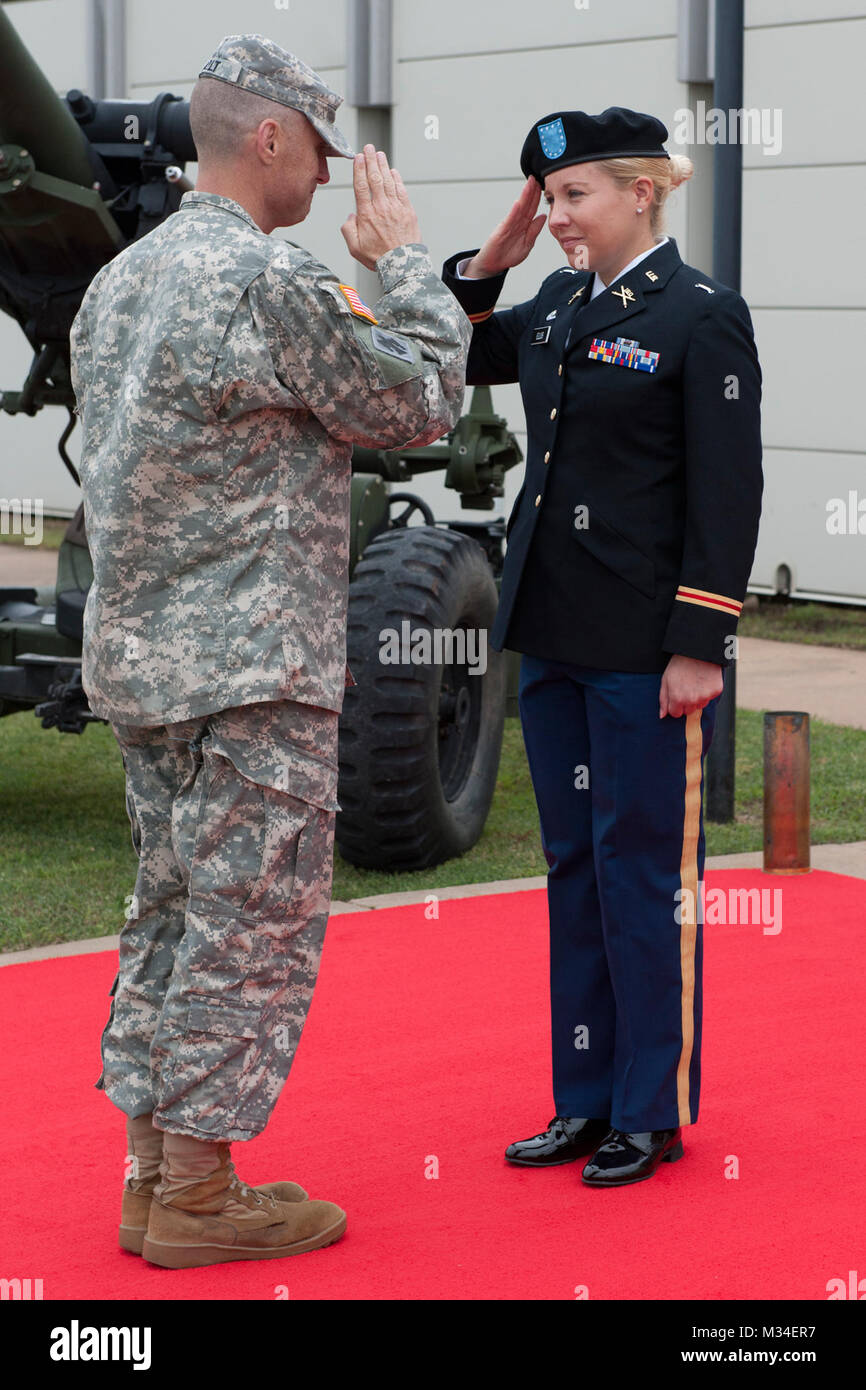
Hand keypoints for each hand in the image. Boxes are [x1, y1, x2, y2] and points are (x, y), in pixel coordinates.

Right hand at [341, 145, 421, 270]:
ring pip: (388, 181)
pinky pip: (401, 190)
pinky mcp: (408, 211)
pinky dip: (397, 179)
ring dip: (383, 166)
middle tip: (368, 148)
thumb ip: (348, 229)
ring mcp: (396, 208)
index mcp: (366, 215)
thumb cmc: (378, 258)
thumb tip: (351, 217)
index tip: (358, 158)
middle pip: (375, 178)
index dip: (359, 169)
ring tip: (379, 154)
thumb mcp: (354, 248)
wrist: (401, 265)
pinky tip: (393, 172)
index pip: (361, 186)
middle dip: (371, 160)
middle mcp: (381, 207)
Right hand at [462, 176, 546, 278]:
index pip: (532, 208)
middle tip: (536, 177)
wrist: (493, 265)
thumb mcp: (527, 245)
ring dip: (524, 196)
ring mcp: (508, 226)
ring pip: (518, 209)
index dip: (537, 197)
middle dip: (531, 191)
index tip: (543, 185)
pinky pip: (509, 221)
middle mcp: (516, 222)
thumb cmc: (508, 255)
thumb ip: (534, 231)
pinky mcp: (501, 232)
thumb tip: (543, 217)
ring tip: (529, 184)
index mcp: (523, 225)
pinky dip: (513, 212)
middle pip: (526, 204)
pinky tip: (518, 203)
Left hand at [659, 654, 723, 719]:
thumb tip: (662, 715)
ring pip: (700, 705)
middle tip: (686, 687)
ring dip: (697, 698)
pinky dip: (707, 691)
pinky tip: (704, 680)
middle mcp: (692, 700)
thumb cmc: (679, 665)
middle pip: (688, 711)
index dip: (675, 705)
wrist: (697, 651)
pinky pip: (710, 698)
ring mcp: (705, 696)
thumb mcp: (666, 680)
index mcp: (677, 698)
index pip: (676, 714)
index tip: (677, 696)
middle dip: (686, 703)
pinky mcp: (716, 691)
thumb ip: (663, 699)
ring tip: (695, 682)